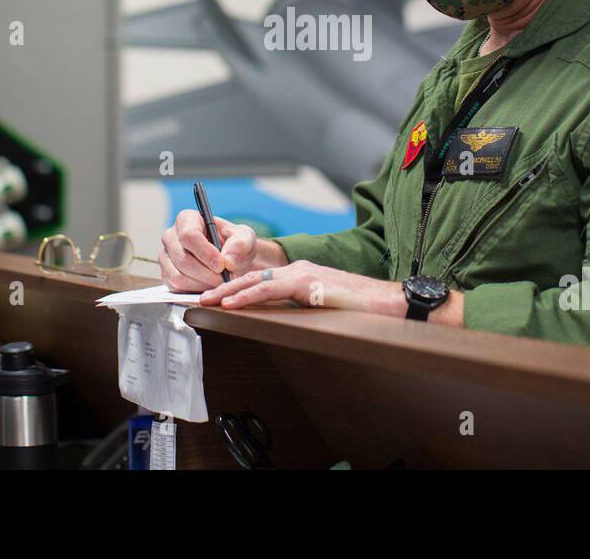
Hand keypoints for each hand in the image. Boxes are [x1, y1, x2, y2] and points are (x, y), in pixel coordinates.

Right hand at [159, 210, 269, 291]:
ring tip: (219, 283)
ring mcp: (166, 257)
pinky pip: (177, 289)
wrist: (230, 260)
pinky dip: (196, 292)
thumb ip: (240, 245)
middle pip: (183, 259)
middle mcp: (171, 237)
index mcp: (187, 219)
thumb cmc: (235, 244)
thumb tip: (228, 262)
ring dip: (202, 285)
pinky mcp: (167, 276)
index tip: (221, 265)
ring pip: (179, 277)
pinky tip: (210, 288)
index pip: (189, 235)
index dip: (205, 253)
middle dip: (207, 274)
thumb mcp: (245, 238)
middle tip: (224, 279)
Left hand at [199, 260, 405, 314]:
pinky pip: (269, 289)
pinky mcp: (307, 282)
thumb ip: (302, 307)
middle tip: (201, 298)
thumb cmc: (362, 309)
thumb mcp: (323, 307)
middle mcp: (298, 269)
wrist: (388, 302)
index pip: (262, 279)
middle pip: (252, 276)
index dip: (237, 288)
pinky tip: (230, 304)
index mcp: (302, 274)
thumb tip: (280, 320)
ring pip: (255, 280)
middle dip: (224, 287)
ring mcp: (302, 273)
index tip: (217, 298)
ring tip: (206, 300)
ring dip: (228, 291)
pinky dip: (247, 296)